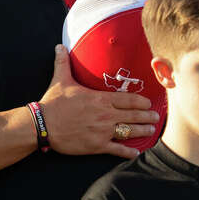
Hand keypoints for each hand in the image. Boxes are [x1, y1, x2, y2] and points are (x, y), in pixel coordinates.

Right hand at [39, 45, 159, 158]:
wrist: (43, 125)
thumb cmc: (52, 103)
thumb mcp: (60, 80)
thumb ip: (63, 63)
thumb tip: (59, 46)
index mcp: (101, 99)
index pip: (128, 99)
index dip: (141, 101)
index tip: (149, 103)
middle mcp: (106, 115)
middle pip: (133, 115)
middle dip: (147, 116)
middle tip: (156, 117)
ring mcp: (103, 131)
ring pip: (129, 131)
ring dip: (143, 131)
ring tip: (151, 130)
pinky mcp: (97, 145)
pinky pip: (117, 149)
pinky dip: (128, 152)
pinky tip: (136, 153)